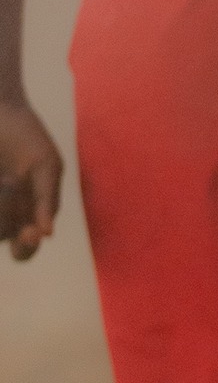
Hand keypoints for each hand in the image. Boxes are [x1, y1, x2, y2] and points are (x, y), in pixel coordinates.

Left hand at [0, 98, 63, 260]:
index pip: (24, 249)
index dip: (25, 248)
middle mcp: (3, 212)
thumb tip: (47, 234)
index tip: (28, 233)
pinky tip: (2, 175)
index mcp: (28, 212)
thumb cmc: (24, 133)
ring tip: (4, 176)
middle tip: (9, 184)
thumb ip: (47, 198)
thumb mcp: (45, 164)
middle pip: (1, 236)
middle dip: (5, 218)